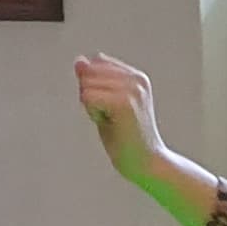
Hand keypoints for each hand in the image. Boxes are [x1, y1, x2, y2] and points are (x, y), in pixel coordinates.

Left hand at [74, 55, 169, 187]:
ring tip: (112, 121)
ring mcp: (131, 90)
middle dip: (90, 95)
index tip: (111, 108)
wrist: (147, 164)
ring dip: (91, 106)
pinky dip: (92, 113)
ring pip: (86, 85)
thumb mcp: (107, 104)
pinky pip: (88, 97)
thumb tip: (79, 61)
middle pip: (89, 72)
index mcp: (137, 76)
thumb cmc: (127, 139)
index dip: (94, 86)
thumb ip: (93, 81)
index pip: (97, 63)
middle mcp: (136, 79)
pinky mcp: (123, 103)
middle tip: (111, 118)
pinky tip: (110, 124)